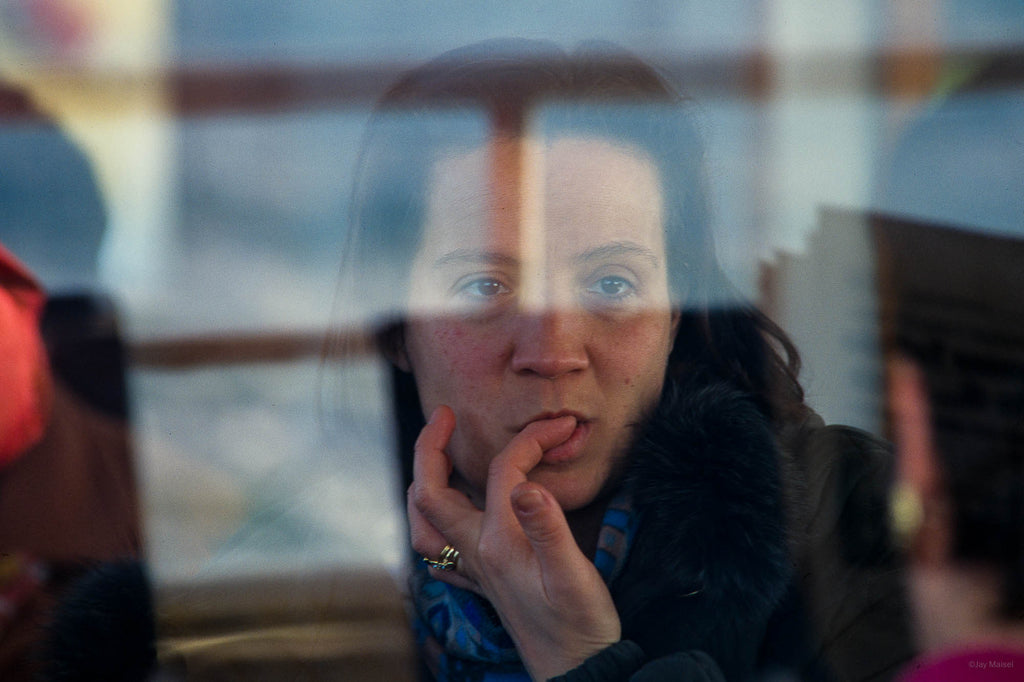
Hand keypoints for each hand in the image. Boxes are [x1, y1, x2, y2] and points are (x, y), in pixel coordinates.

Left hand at [408, 405, 620, 680]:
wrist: (577, 671)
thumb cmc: (579, 624)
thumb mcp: (572, 573)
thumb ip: (547, 527)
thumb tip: (524, 484)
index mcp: (498, 542)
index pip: (503, 471)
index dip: (530, 441)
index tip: (560, 426)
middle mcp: (477, 553)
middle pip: (432, 494)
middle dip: (430, 448)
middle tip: (445, 415)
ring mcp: (476, 570)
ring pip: (425, 523)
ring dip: (422, 484)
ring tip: (435, 456)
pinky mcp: (484, 584)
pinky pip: (441, 551)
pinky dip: (434, 525)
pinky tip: (447, 519)